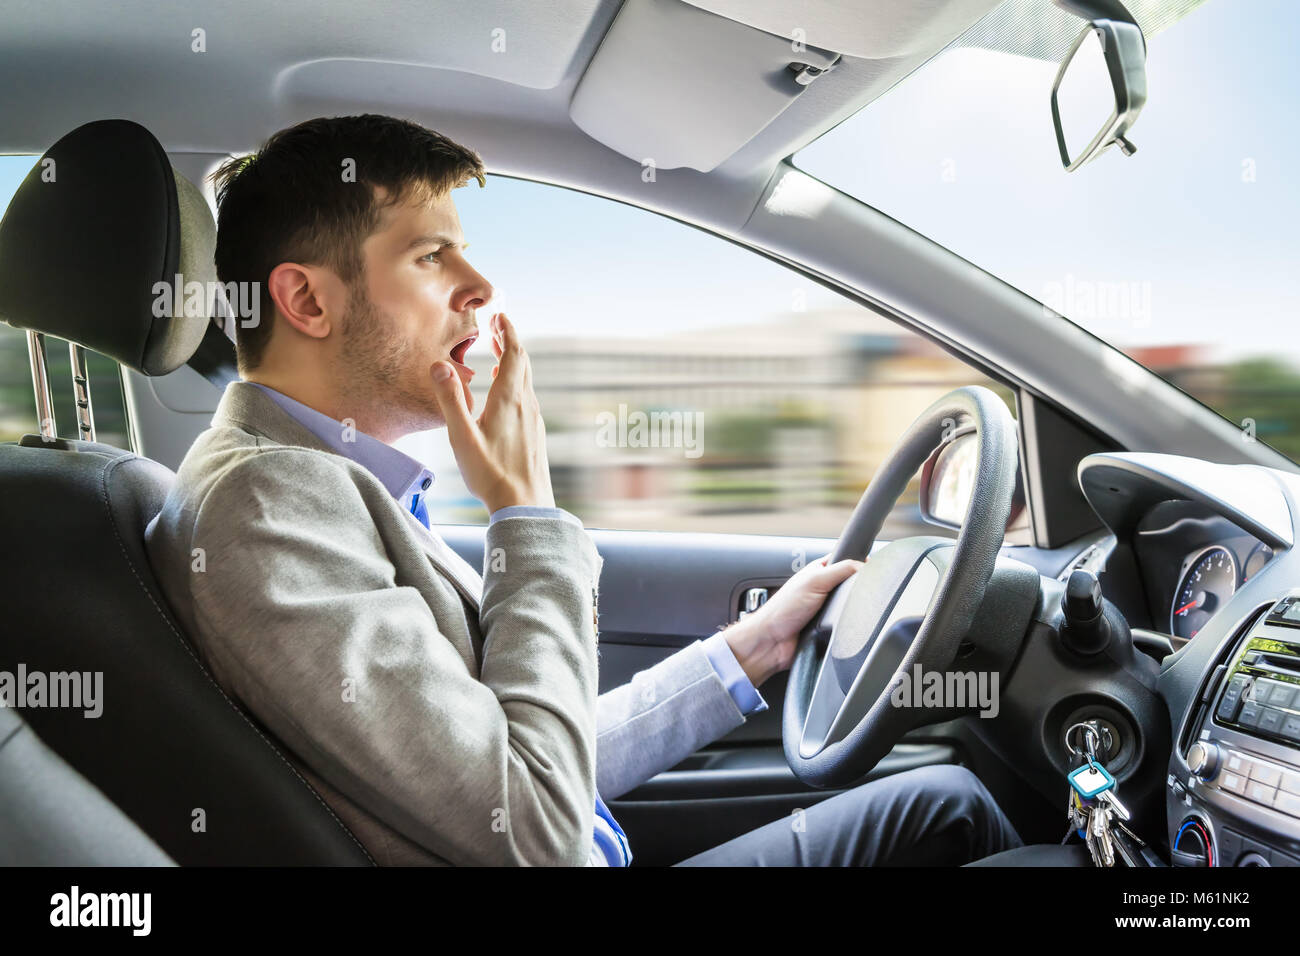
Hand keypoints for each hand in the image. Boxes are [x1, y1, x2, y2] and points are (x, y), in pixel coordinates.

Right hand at [430, 312, 555, 512]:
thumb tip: (438, 365)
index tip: (501, 316)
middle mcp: (526, 405)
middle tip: (498, 327)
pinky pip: (526, 398)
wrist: (526, 505)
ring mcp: (533, 420)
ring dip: (513, 363)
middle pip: (523, 364)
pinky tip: (506, 393)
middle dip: (510, 342)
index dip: (508, 332)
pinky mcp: (535, 434)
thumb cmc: (491, 474)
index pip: (514, 354)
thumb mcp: (463, 436)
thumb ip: (450, 399)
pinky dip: (516, 383)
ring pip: (526, 381)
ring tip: (498, 353)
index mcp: (509, 400)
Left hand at [723, 556, 865, 687]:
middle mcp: (823, 588)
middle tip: (855, 593)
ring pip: (852, 606)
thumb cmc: (782, 610)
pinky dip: (847, 626)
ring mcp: (827, 609)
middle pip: (853, 585)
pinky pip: (847, 625)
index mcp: (818, 571)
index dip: (858, 562)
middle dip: (857, 590)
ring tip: (843, 612)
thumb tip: (864, 565)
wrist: (773, 643)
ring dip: (851, 610)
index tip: (870, 567)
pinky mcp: (829, 628)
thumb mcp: (814, 581)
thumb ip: (840, 570)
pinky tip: (842, 626)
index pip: (846, 561)